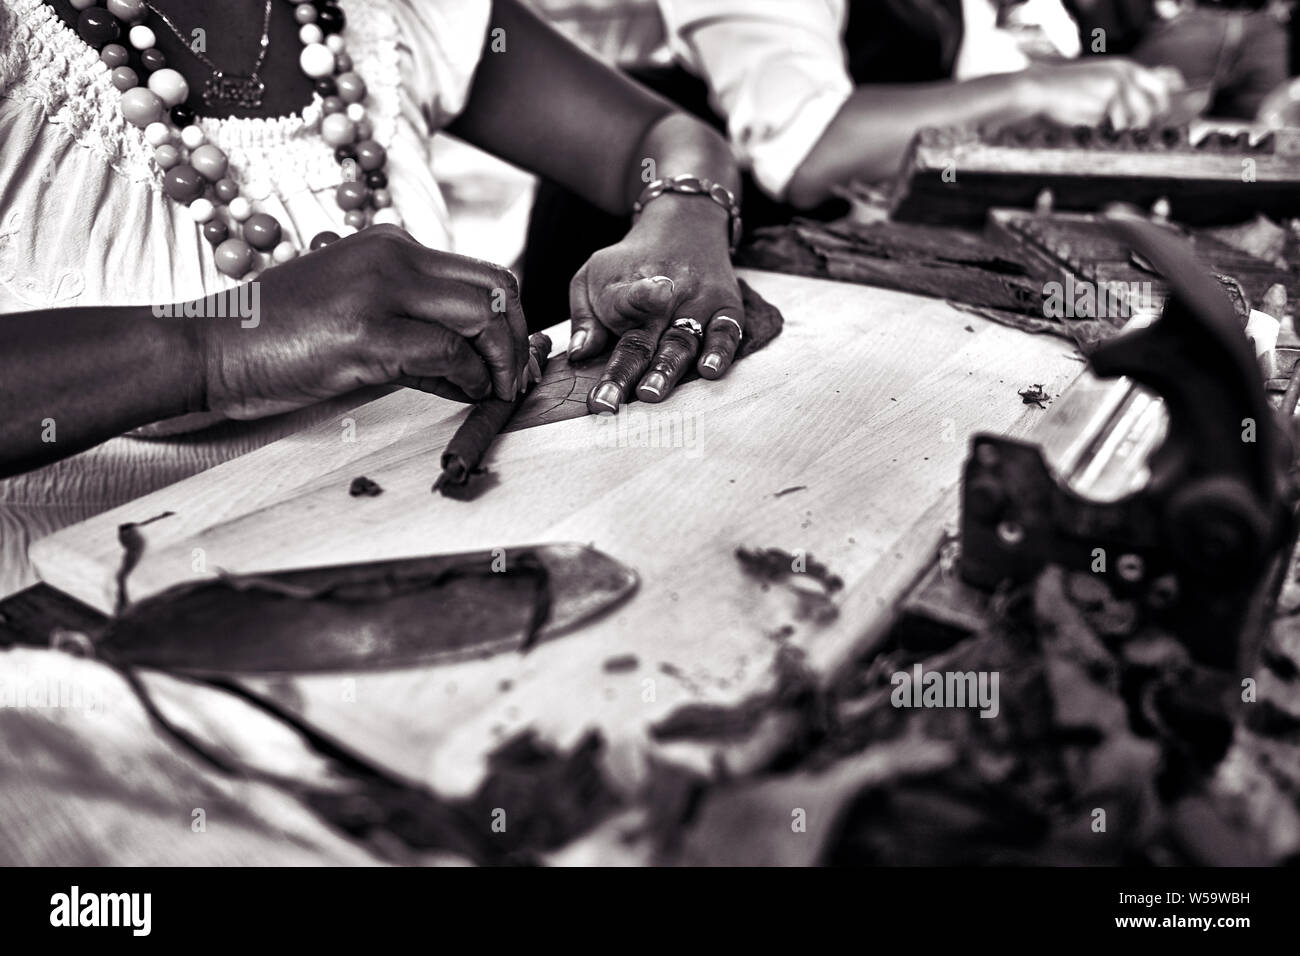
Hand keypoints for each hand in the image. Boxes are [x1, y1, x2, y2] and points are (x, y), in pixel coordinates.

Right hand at [196, 225, 529, 418]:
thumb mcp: (354, 315)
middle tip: (514, 381)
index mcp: (391, 245)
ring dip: (501, 362)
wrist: (209, 347)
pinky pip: (447, 352)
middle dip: (518, 339)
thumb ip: (413, 328)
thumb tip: (472, 367)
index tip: (510, 361)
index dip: (510, 320)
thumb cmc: (276, 339)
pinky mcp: (365, 332)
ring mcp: (378, 290)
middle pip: (497, 287)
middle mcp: (391, 255)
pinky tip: (463, 396)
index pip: (481, 273)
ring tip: (495, 394)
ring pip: (482, 316)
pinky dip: (468, 380)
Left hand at [567, 198, 744, 411]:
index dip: (619, 312)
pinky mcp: (727, 305)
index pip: (622, 299)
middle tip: (611, 400)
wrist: (686, 222)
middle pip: (643, 340)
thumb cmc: (630, 262)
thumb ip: (585, 317)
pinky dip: (720, 351)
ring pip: (681, 340)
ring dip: (666, 369)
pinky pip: (727, 330)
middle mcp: (664, 294)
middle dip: (626, 372)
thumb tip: (578, 355)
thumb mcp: (593, 275)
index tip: (601, 335)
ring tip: (651, 393)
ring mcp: (698, 300)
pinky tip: (710, 370)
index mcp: (624, 288)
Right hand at [1020, 58, 1184, 128]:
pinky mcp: (1103, 104)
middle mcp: (1125, 77)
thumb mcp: (1099, 82)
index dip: (1160, 109)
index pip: (1159, 89)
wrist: (1041, 89)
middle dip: (1140, 128)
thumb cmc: (1067, 90)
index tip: (1155, 123)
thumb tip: (1143, 118)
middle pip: (1148, 111)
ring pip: (1128, 123)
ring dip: (1115, 134)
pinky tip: (1084, 127)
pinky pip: (1109, 128)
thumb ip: (1122, 93)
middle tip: (1129, 139)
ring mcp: (1115, 90)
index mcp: (1126, 68)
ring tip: (1097, 134)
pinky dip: (1099, 134)